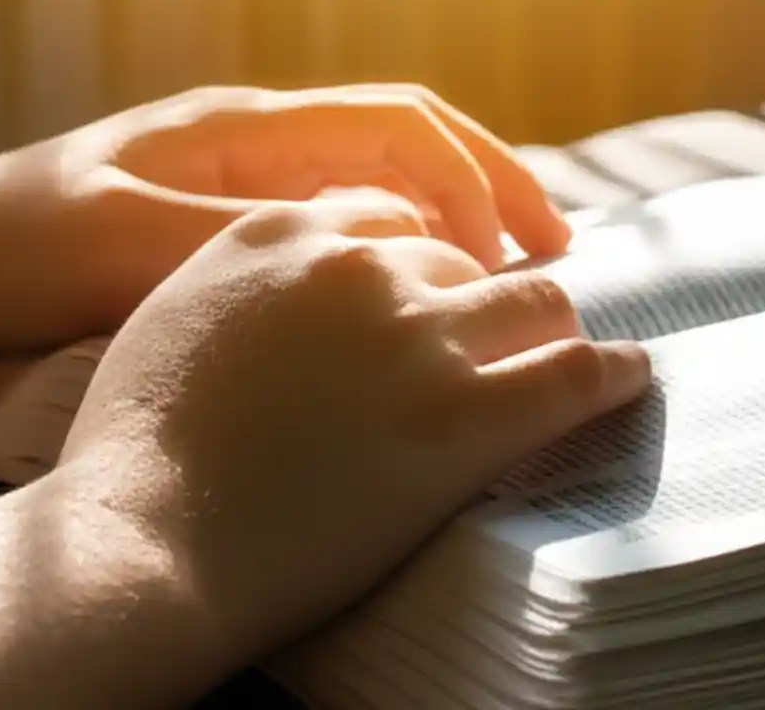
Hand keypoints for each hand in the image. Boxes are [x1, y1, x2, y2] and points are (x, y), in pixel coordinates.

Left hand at [44, 83, 567, 326]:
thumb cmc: (39, 245)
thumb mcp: (144, 244)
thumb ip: (262, 239)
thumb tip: (382, 251)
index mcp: (254, 131)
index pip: (401, 126)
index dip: (477, 180)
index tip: (516, 253)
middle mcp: (268, 145)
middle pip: (414, 142)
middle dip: (495, 186)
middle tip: (558, 253)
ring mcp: (260, 184)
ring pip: (391, 183)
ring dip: (461, 220)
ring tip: (514, 276)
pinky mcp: (247, 229)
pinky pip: (354, 225)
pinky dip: (409, 252)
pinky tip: (428, 300)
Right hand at [57, 197, 647, 658]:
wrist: (143, 540)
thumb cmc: (135, 454)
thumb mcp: (175, 323)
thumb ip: (248, 288)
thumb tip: (296, 299)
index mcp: (285, 234)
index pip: (392, 224)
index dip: (421, 268)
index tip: (438, 301)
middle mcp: (361, 265)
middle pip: (464, 261)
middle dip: (477, 303)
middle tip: (494, 343)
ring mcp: (417, 335)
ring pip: (535, 300)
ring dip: (548, 329)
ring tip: (567, 358)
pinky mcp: (464, 414)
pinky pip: (575, 373)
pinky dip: (612, 374)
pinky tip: (628, 379)